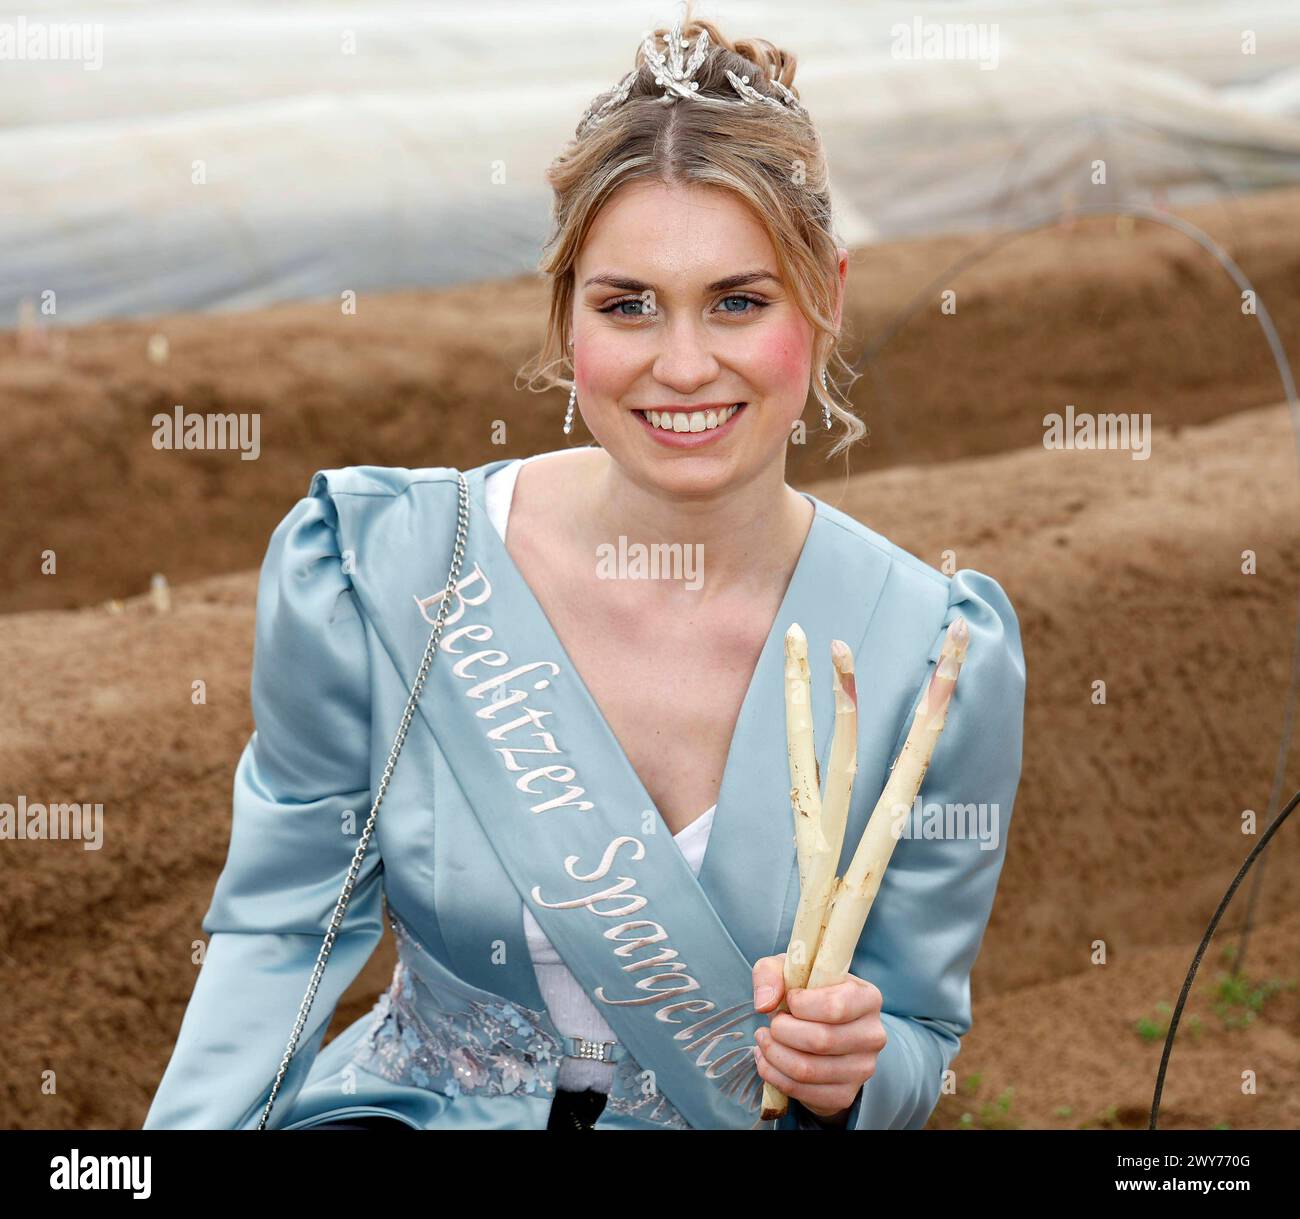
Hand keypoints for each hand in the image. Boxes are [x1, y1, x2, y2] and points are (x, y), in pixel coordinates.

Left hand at [751, 952, 886, 1123]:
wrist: (820, 1030)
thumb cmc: (805, 993)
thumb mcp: (787, 969)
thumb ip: (770, 973)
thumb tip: (764, 1004)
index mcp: (868, 998)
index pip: (834, 1007)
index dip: (800, 1005)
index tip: (788, 1000)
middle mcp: (873, 1035)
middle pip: (820, 1040)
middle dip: (782, 1031)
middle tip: (770, 1024)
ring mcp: (862, 1069)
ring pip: (807, 1070)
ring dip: (774, 1055)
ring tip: (764, 1041)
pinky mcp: (845, 1095)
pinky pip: (803, 1092)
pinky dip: (775, 1077)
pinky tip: (768, 1060)